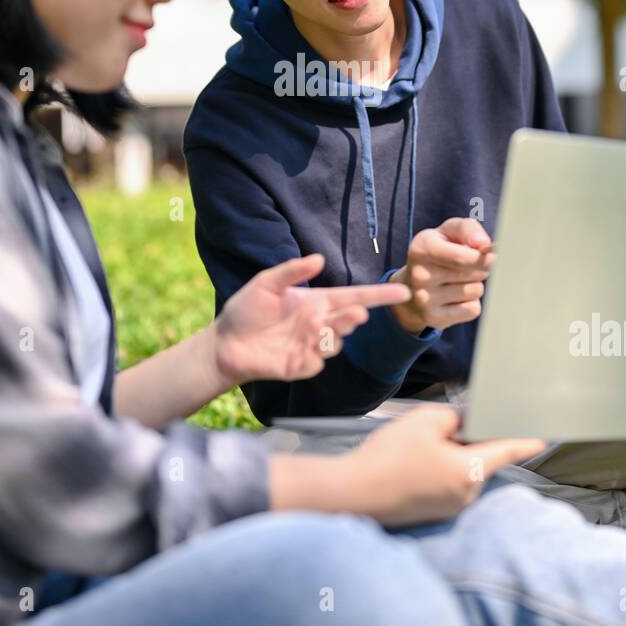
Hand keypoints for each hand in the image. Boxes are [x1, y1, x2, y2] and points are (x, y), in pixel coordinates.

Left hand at [214, 253, 411, 385]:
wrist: (224, 343)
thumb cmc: (246, 310)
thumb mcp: (266, 283)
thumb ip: (292, 271)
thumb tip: (318, 259)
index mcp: (317, 302)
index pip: (355, 297)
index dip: (379, 295)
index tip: (402, 291)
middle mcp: (319, 324)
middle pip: (349, 321)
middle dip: (354, 318)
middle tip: (355, 313)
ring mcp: (311, 346)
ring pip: (336, 343)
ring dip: (333, 336)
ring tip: (318, 329)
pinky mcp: (300, 366)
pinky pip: (316, 363)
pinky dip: (312, 357)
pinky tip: (297, 351)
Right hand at [340, 405, 543, 526]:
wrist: (355, 493)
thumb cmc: (390, 456)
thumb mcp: (425, 421)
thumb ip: (455, 418)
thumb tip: (464, 424)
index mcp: (470, 470)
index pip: (508, 451)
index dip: (527, 441)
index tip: (545, 437)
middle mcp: (467, 493)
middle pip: (481, 458)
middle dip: (469, 440)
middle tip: (441, 427)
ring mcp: (451, 506)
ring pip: (462, 471)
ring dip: (451, 455)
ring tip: (418, 446)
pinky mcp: (435, 511)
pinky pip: (447, 484)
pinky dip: (438, 469)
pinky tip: (413, 462)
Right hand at [389, 217, 495, 333]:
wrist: (410, 286)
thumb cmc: (438, 252)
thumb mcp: (448, 232)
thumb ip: (468, 229)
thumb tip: (485, 244)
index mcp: (421, 249)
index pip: (462, 257)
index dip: (483, 256)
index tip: (489, 253)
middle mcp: (419, 276)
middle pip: (474, 273)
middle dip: (480, 267)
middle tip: (465, 265)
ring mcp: (425, 300)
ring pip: (476, 290)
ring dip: (475, 284)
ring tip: (457, 281)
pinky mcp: (434, 319)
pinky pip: (473, 309)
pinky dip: (471, 302)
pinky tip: (455, 297)